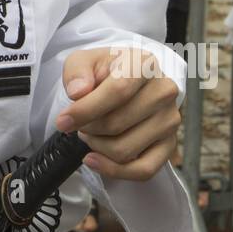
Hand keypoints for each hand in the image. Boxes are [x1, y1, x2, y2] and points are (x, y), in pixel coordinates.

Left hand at [55, 46, 180, 180]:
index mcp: (145, 64)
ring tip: (89, 134)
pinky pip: (143, 170)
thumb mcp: (84, 61)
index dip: (86, 110)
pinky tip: (94, 159)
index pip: (118, 91)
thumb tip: (78, 92)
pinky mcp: (169, 145)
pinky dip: (113, 170)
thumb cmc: (106, 72)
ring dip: (97, 147)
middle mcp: (164, 91)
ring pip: (125, 150)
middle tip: (79, 124)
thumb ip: (76, 71)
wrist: (128, 81)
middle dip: (88, 129)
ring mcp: (169, 120)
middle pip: (116, 124)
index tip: (63, 121)